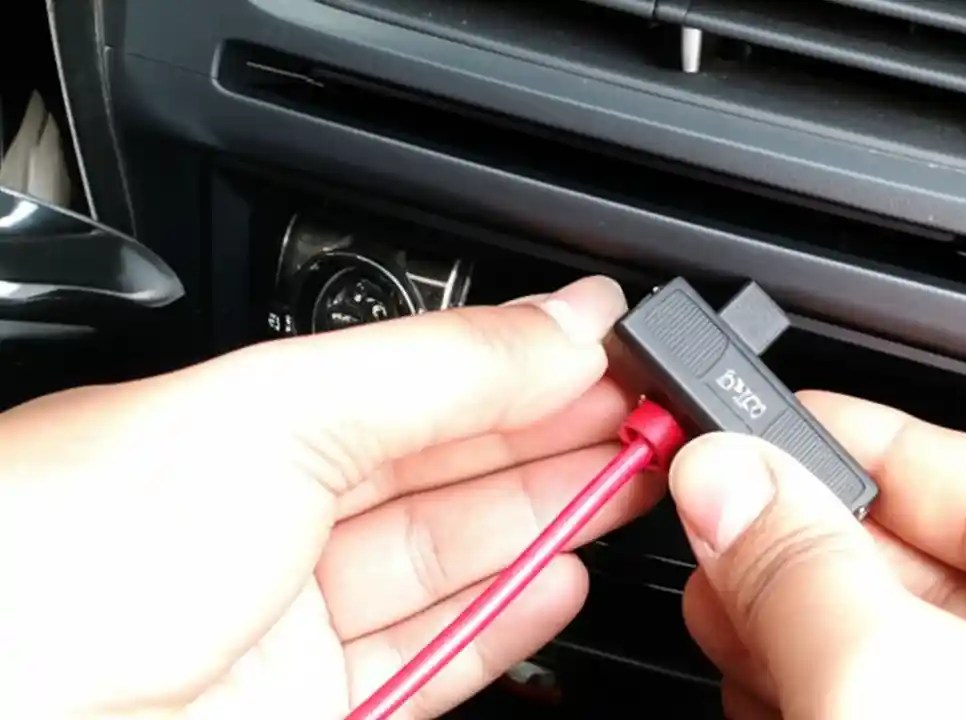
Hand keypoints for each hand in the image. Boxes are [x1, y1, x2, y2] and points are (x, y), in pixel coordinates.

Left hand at [0, 277, 652, 718]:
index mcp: (244, 424)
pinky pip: (432, 662)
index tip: (618, 352)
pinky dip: (504, 625)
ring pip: (453, 565)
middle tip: (652, 418)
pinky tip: (561, 582)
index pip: (421, 381)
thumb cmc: (60, 555)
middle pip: (448, 471)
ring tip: (635, 483)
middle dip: (558, 437)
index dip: (525, 363)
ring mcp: (291, 627)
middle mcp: (267, 520)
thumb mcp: (274, 418)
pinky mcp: (316, 714)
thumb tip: (562, 322)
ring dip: (551, 523)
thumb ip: (433, 372)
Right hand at [671, 392, 965, 719]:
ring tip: (718, 600)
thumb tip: (728, 478)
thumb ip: (811, 574)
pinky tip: (758, 678)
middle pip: (944, 571)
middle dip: (811, 546)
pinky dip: (819, 690)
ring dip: (797, 623)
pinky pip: (896, 712)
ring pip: (909, 652)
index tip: (768, 426)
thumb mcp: (905, 694)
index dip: (869, 448)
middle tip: (717, 514)